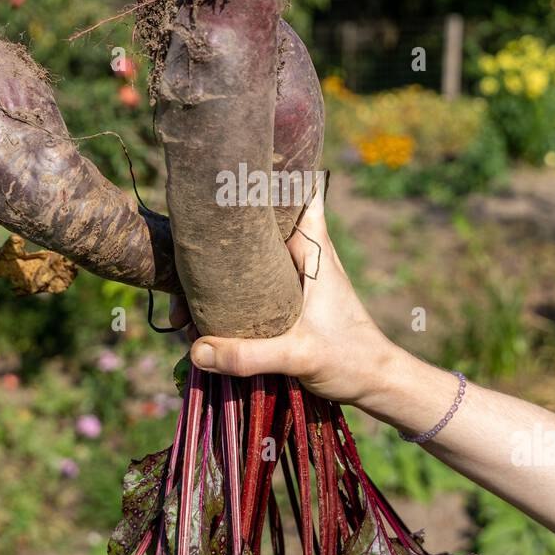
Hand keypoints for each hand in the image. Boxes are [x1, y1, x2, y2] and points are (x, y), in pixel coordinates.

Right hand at [170, 185, 401, 405]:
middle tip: (179, 255)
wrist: (374, 383)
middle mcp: (302, 255)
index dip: (266, 176)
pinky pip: (247, 289)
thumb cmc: (351, 359)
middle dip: (217, 240)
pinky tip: (198, 322)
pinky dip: (223, 300)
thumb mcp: (299, 356)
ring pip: (246, 261)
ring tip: (182, 304)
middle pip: (256, 227)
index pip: (295, 193)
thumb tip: (197, 348)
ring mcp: (291, 278)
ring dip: (214, 277)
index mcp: (312, 250)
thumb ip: (249, 355)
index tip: (229, 171)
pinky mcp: (285, 302)